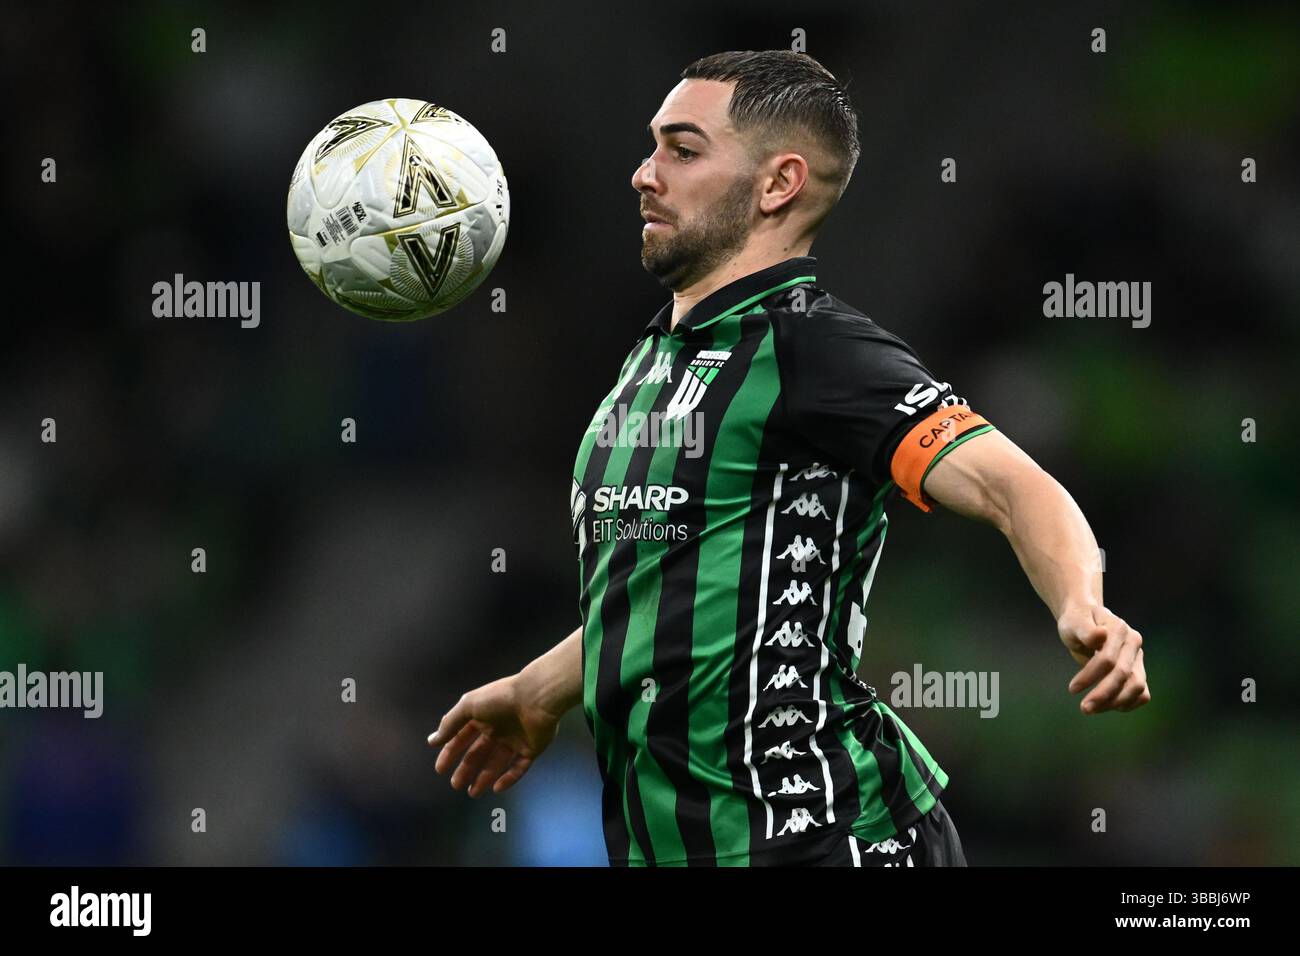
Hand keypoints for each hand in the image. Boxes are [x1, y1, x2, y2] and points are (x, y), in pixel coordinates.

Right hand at [427, 674, 562, 796]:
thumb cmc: (500, 698)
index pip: (462, 737)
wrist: (537, 697)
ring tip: (472, 793)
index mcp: (483, 716)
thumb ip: (450, 724)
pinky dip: (509, 778)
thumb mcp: (468, 706)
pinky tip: (496, 787)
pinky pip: (519, 767)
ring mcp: (516, 739)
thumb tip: (432, 741)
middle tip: (455, 785)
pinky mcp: (532, 748)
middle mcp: (499, 728)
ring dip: (484, 778)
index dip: (451, 753)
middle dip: (466, 769)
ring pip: (497, 763)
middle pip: (479, 753)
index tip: (440, 770)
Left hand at [1058, 604, 1150, 714]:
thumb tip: (1100, 635)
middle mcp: (1133, 643)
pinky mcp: (1138, 671)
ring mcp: (1138, 657)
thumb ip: (1085, 630)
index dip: (1090, 676)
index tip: (1072, 689)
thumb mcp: (1074, 623)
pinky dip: (1127, 704)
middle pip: (1124, 674)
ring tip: (1091, 709)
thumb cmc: (1076, 621)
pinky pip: (1142, 694)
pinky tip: (1106, 707)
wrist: (1085, 619)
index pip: (1108, 658)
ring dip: (1115, 702)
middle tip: (1084, 709)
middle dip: (1103, 694)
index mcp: (1119, 629)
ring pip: (1136, 687)